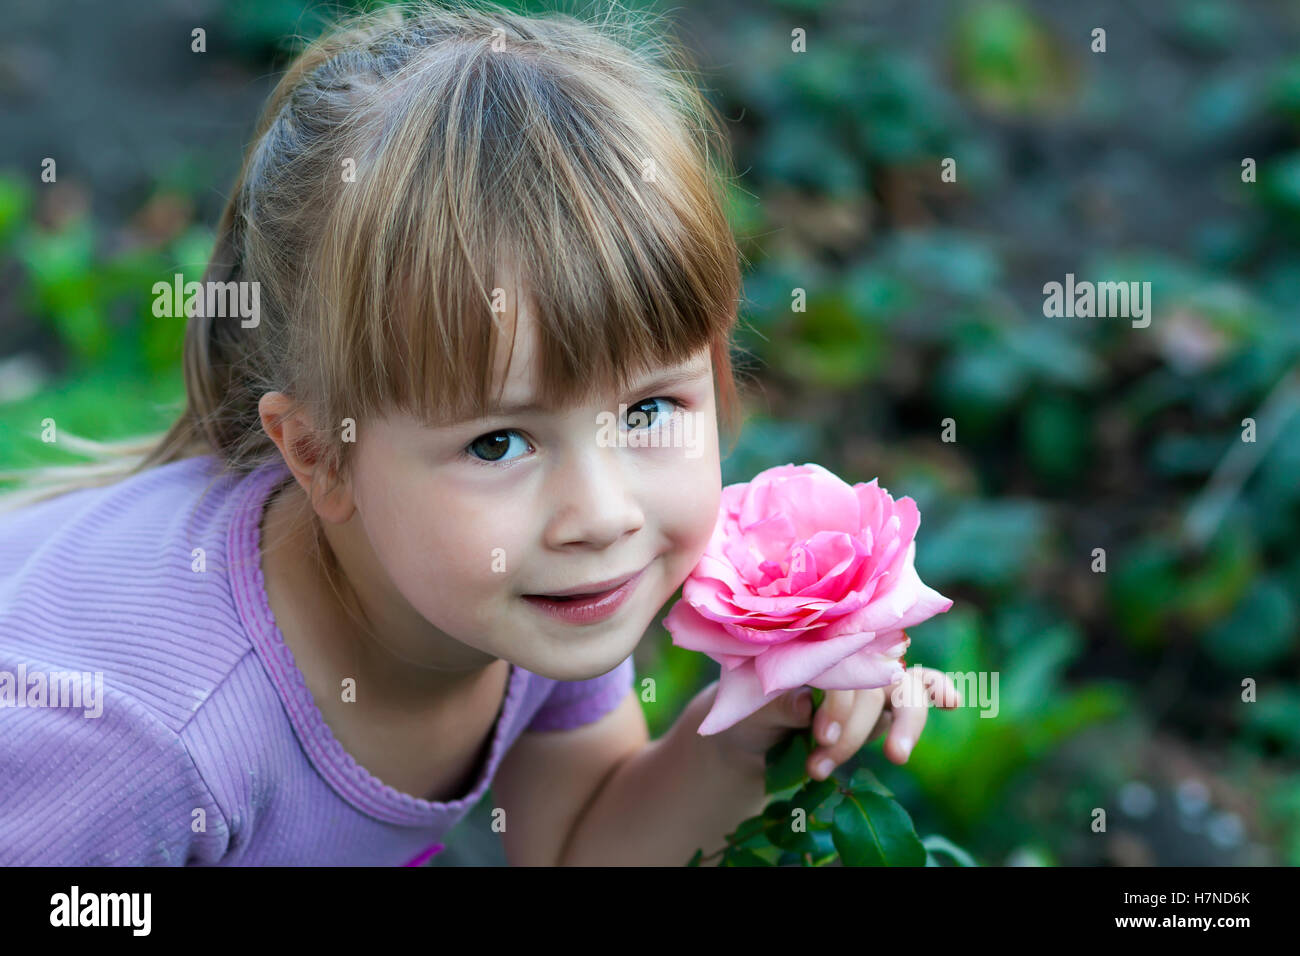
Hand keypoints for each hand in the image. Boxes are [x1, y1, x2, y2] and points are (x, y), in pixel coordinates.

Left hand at [711, 665, 962, 778]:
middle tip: (820, 763)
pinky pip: (921, 688)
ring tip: (896, 756)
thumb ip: (775, 706)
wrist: (750, 739)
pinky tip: (954, 700)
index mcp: (812, 646)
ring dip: (902, 724)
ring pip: (902, 688)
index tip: (819, 735)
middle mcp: (847, 653)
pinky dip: (939, 690)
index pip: (837, 665)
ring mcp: (872, 674)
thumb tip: (804, 705)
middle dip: (852, 729)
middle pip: (868, 684)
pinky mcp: (888, 699)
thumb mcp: (749, 711)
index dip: (836, 702)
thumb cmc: (749, 714)